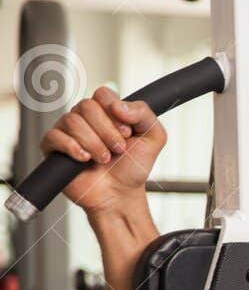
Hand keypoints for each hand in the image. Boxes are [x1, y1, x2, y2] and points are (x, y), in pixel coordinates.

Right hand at [41, 85, 165, 215]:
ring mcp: (67, 131)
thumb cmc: (133, 167)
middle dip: (108, 132)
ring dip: (95, 144)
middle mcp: (84, 117)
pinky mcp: (53, 147)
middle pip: (87, 106)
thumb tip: (119, 104)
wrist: (120, 195)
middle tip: (118, 150)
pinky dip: (73, 148)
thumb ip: (145, 114)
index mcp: (105, 111)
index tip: (127, 132)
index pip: (103, 94)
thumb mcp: (153, 138)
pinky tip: (85, 159)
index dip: (115, 112)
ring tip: (104, 159)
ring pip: (72, 121)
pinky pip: (54, 136)